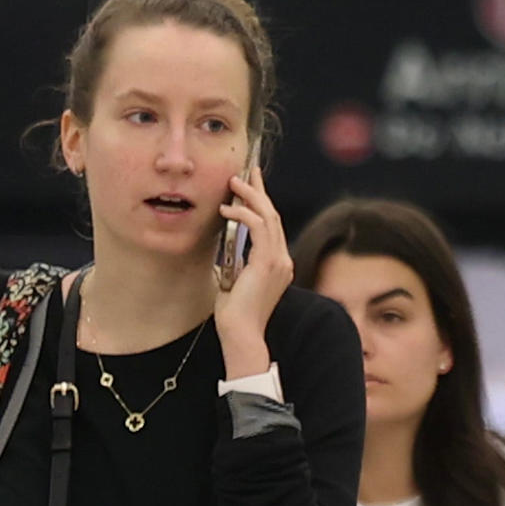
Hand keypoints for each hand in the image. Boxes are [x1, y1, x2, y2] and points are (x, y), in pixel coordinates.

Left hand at [213, 173, 293, 371]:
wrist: (241, 334)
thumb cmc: (234, 315)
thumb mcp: (233, 282)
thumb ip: (234, 264)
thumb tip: (222, 249)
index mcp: (277, 264)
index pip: (272, 225)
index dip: (262, 202)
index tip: (252, 184)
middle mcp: (282, 260)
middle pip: (273, 215)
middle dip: (259, 191)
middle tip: (246, 172)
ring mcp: (279, 261)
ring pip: (268, 217)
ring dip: (250, 197)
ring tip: (233, 183)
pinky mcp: (268, 262)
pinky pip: (259, 228)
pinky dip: (243, 215)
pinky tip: (227, 210)